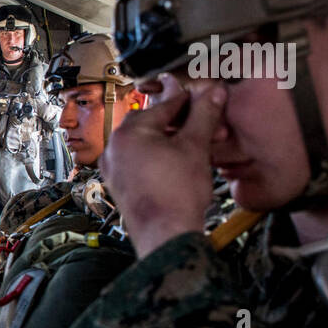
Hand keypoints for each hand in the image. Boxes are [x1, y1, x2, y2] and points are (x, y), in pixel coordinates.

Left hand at [101, 84, 223, 257]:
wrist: (166, 234)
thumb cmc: (176, 195)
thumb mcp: (195, 146)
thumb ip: (204, 116)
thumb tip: (214, 93)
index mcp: (129, 132)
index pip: (165, 106)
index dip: (191, 102)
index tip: (206, 99)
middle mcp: (114, 147)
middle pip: (154, 124)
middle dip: (183, 124)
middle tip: (206, 127)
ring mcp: (114, 167)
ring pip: (147, 143)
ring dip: (173, 141)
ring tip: (197, 146)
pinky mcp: (119, 184)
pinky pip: (140, 161)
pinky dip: (159, 157)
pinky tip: (179, 163)